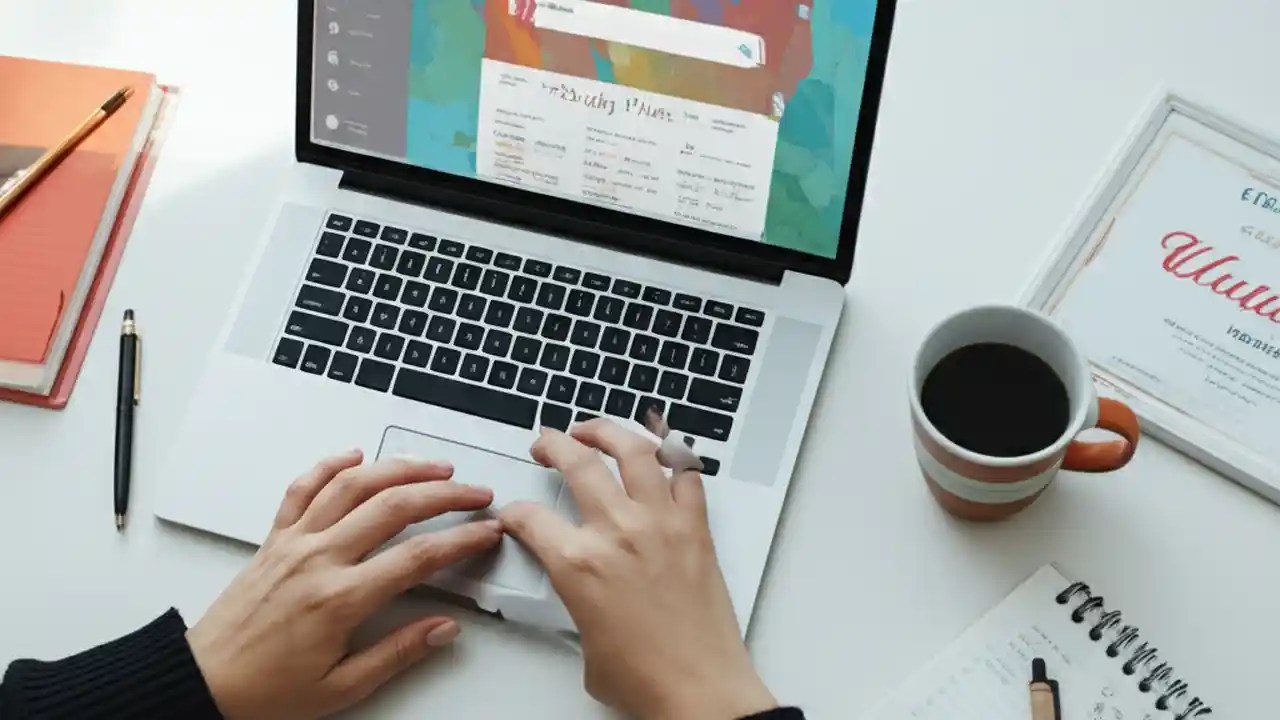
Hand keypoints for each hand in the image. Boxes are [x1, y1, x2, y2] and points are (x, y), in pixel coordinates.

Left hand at [187, 451, 501, 719]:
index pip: (417, 557)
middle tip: (475, 493)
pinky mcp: (273, 538)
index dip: (461, 540)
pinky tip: (355, 455)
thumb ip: (397, 653)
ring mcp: (293, 543)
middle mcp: (317, 560)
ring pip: (353, 485)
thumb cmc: (265, 691)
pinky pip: (303, 488)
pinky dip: (330, 465)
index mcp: (339, 600)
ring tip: (434, 468)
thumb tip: (443, 629)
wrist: (203, 682)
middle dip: (444, 494)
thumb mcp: (341, 687)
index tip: (486, 532)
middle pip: (393, 507)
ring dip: (399, 468)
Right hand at [501, 421, 776, 719]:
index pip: (530, 518)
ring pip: (632, 451)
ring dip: (609, 431)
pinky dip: (675, 454)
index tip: (515, 512)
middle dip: (553, 443)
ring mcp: (661, 524)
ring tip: (595, 428)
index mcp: (578, 564)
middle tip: (547, 440)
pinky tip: (663, 445)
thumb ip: (578, 598)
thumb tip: (584, 586)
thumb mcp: (584, 640)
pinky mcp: (696, 529)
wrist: (700, 692)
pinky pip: (686, 475)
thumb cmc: (645, 680)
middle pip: (577, 463)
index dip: (514, 512)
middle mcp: (618, 532)